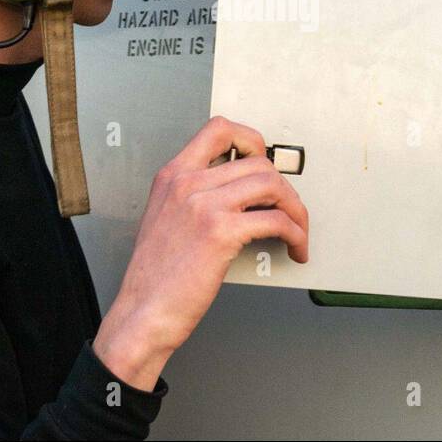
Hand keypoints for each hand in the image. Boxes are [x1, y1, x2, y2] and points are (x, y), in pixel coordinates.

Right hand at [93, 116, 309, 388]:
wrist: (143, 313)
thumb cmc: (153, 277)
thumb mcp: (162, 219)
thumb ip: (191, 198)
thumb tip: (234, 193)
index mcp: (172, 176)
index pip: (219, 129)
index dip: (251, 140)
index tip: (264, 161)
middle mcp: (188, 183)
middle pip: (258, 162)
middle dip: (284, 187)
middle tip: (289, 209)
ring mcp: (204, 205)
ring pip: (272, 185)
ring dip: (296, 209)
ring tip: (298, 230)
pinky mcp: (221, 232)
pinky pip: (277, 220)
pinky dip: (296, 234)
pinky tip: (294, 247)